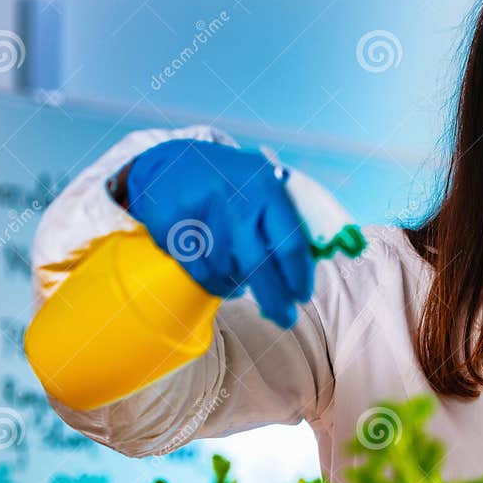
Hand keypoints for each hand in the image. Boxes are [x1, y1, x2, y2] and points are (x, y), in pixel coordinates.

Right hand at [124, 139, 313, 328]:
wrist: (172, 162)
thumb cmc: (231, 183)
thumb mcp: (264, 185)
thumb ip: (287, 220)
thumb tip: (311, 267)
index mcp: (267, 187)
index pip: (291, 243)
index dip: (299, 277)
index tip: (302, 296)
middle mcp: (235, 197)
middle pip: (259, 266)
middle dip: (275, 300)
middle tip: (285, 319)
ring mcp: (201, 211)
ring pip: (227, 272)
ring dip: (238, 285)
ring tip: (240, 280)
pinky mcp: (172, 225)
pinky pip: (200, 272)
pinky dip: (214, 282)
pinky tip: (219, 275)